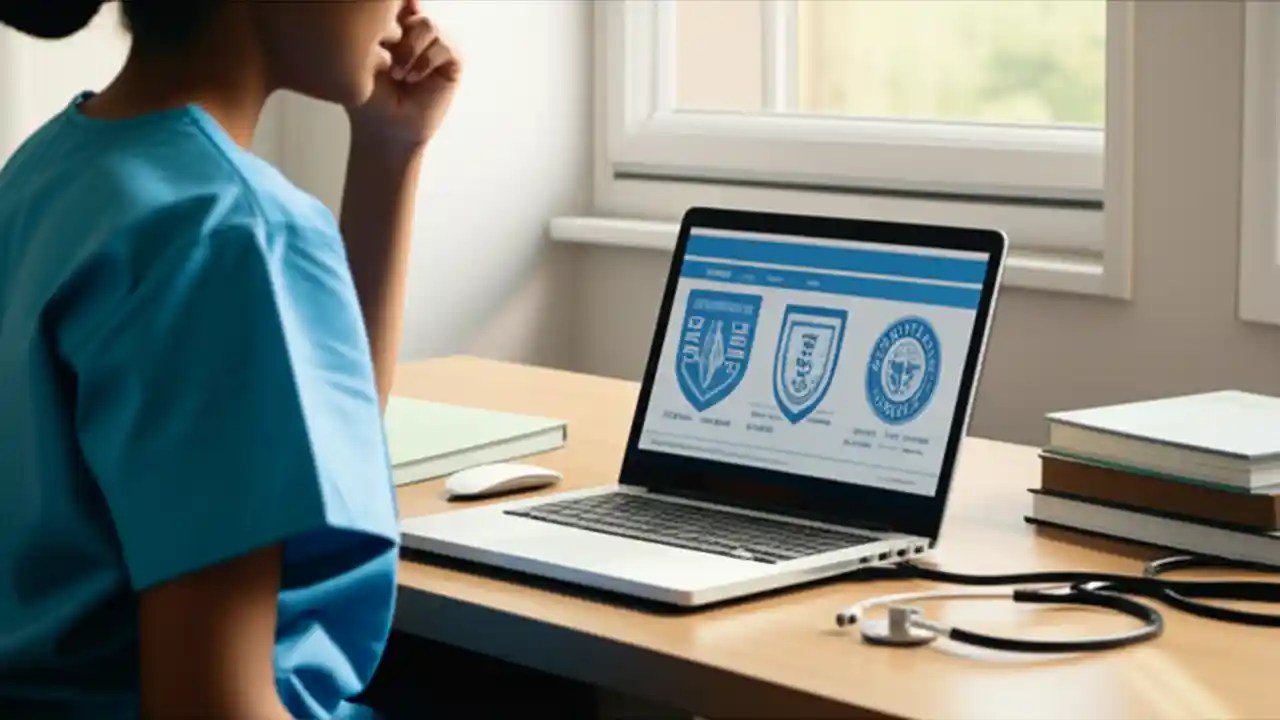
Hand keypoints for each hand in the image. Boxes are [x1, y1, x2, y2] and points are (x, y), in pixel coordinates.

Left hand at [348, 0, 461, 151]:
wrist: (386, 128)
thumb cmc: (370, 96)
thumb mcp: (364, 54)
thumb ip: (381, 25)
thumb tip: (409, 1)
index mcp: (395, 23)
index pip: (401, 2)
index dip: (396, 6)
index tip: (389, 28)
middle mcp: (417, 30)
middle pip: (412, 6)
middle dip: (395, 30)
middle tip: (382, 54)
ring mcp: (436, 43)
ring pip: (427, 24)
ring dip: (408, 49)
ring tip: (397, 73)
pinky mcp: (453, 60)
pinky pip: (443, 44)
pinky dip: (424, 60)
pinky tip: (411, 78)